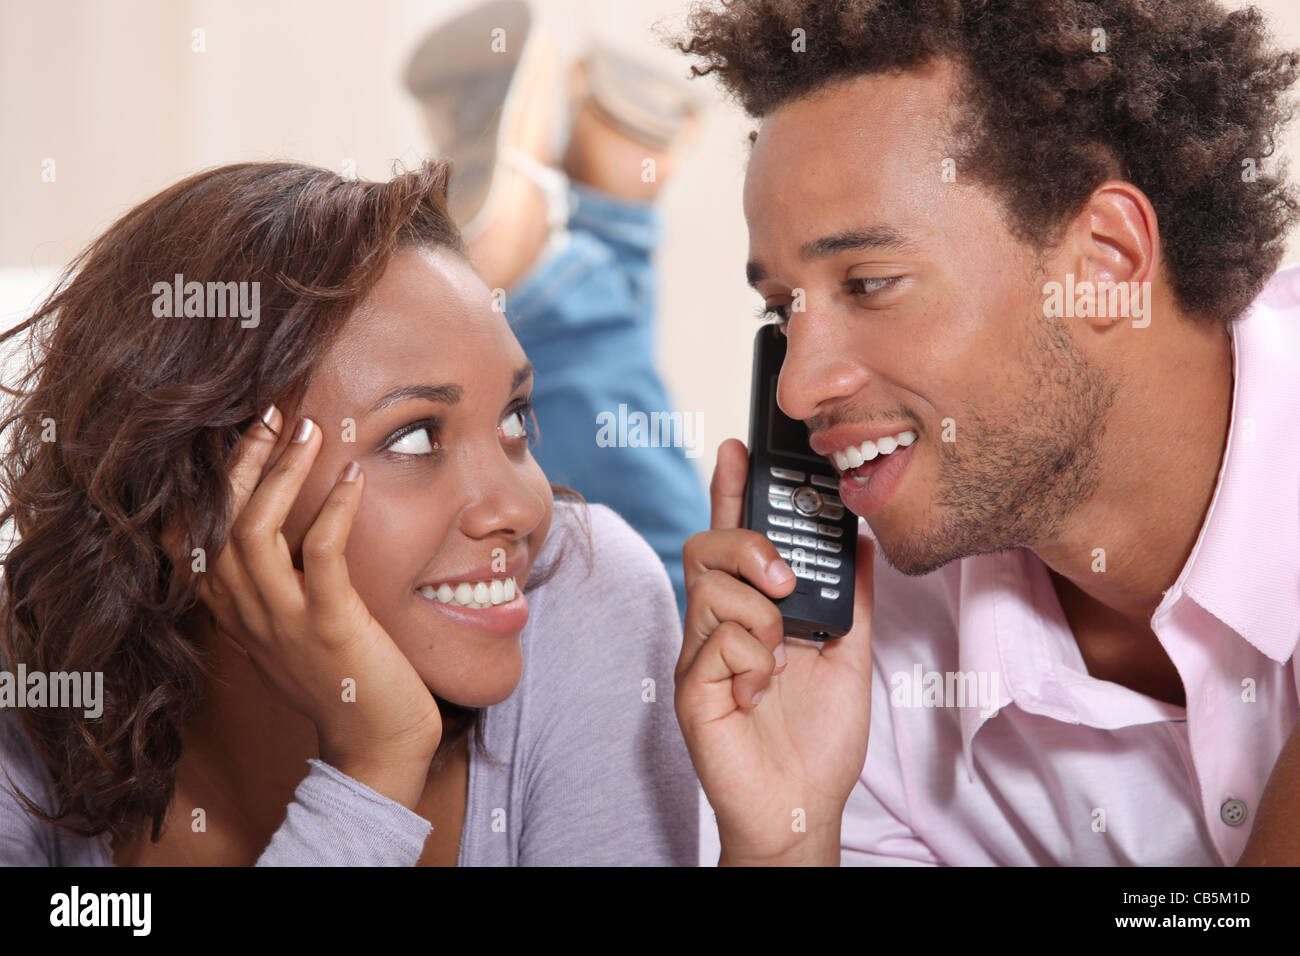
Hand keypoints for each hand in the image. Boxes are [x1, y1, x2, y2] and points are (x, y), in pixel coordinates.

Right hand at [181, 407, 442, 808]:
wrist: (375, 743)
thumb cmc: (338, 680)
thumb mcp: (288, 631)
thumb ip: (271, 588)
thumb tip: (281, 535)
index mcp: (233, 611)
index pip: (191, 537)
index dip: (204, 481)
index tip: (231, 432)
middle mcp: (245, 613)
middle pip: (218, 521)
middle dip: (240, 459)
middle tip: (271, 411)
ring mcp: (284, 621)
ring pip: (255, 531)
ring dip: (281, 473)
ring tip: (310, 430)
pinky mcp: (330, 626)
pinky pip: (321, 555)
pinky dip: (334, 510)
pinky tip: (352, 478)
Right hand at [675, 438, 874, 865]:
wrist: (801, 806)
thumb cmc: (817, 738)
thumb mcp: (851, 657)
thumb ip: (852, 601)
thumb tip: (861, 543)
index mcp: (752, 612)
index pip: (735, 538)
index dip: (732, 491)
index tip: (742, 448)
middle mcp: (718, 625)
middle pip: (706, 547)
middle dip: (747, 544)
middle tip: (784, 579)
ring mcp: (700, 656)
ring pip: (711, 588)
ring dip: (762, 616)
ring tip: (783, 656)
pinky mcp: (692, 690)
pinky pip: (718, 642)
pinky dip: (754, 663)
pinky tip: (762, 694)